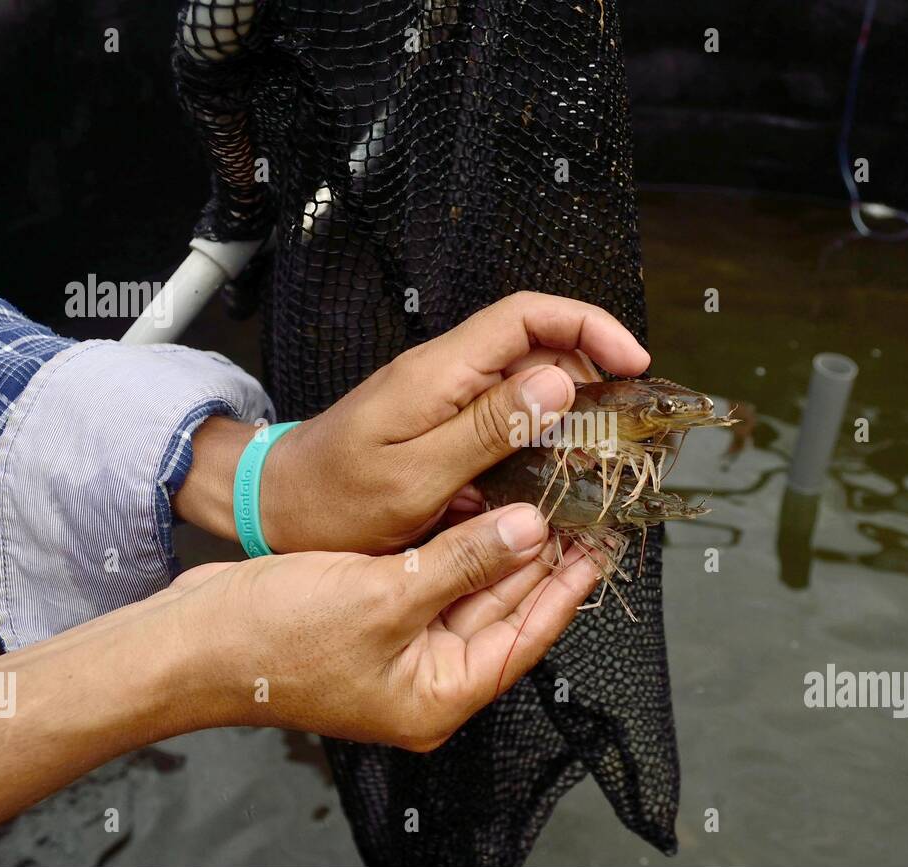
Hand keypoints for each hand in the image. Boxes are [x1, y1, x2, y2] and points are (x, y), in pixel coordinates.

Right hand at [0, 502, 598, 861]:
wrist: (188, 640)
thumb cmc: (272, 639)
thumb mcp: (384, 596)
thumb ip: (464, 563)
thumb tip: (529, 533)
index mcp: (440, 694)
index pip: (528, 635)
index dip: (568, 585)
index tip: (604, 543)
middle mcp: (428, 677)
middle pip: (504, 610)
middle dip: (540, 558)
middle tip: (581, 506)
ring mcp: (400, 649)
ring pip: (470, 589)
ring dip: (502, 545)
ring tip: (545, 495)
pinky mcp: (375, 618)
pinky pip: (433, 578)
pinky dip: (457, 545)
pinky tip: (482, 506)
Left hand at [174, 291, 647, 553]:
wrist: (274, 509)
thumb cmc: (332, 501)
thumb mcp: (415, 476)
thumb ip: (487, 430)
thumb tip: (558, 384)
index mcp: (439, 372)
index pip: (528, 317)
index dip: (589, 327)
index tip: (633, 362)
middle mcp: (445, 374)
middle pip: (536, 344)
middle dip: (594, 367)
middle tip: (631, 414)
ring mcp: (442, 398)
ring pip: (525, 381)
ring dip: (572, 404)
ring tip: (607, 442)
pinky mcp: (439, 424)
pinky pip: (502, 414)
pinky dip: (539, 432)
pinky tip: (557, 464)